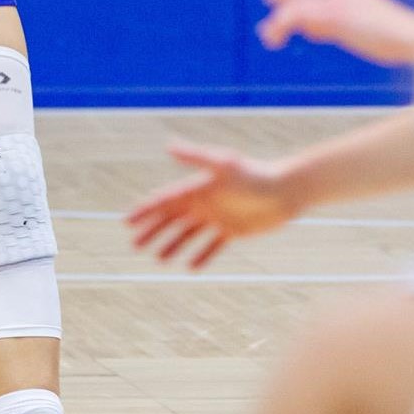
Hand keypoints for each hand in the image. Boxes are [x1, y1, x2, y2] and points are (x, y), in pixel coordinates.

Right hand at [124, 140, 299, 267]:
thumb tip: (168, 146)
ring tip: (158, 260)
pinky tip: (191, 267)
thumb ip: (195, 157)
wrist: (286, 190)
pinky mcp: (233, 230)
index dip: (145, 211)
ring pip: (188, 234)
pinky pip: (212, 245)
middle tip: (135, 245)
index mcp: (197, 187)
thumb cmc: (255, 174)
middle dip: (152, 231)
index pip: (164, 201)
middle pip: (172, 219)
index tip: (127, 222)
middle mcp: (204, 202)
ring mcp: (217, 217)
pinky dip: (201, 255)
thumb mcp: (224, 164)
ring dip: (172, 245)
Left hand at [257, 0, 413, 66]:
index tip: (273, 0)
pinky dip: (280, 27)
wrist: (411, 37)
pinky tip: (278, 39)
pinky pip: (294, 16)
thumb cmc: (390, 35)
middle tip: (267, 29)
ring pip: (292, 6)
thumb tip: (309, 27)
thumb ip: (333, 20)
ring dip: (277, 24)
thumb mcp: (357, 20)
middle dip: (279, 8)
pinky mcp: (332, 14)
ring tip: (271, 40)